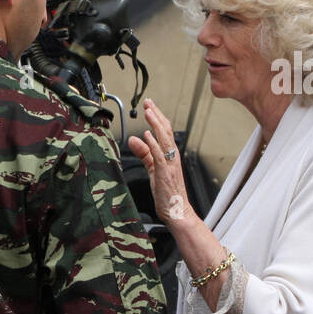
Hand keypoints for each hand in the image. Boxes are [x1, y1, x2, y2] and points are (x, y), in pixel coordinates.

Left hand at [127, 99, 194, 228]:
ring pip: (164, 139)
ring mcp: (170, 164)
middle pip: (166, 131)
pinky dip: (154, 144)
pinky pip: (160, 155)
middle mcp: (172, 157)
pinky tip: (147, 134)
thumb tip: (134, 139)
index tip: (149, 106)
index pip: (165, 132)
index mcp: (170, 155)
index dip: (157, 117)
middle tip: (148, 102)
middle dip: (156, 115)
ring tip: (148, 111)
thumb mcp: (153, 169)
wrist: (177, 211)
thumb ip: (144, 154)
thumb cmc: (167, 192)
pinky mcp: (165, 173)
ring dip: (156, 124)